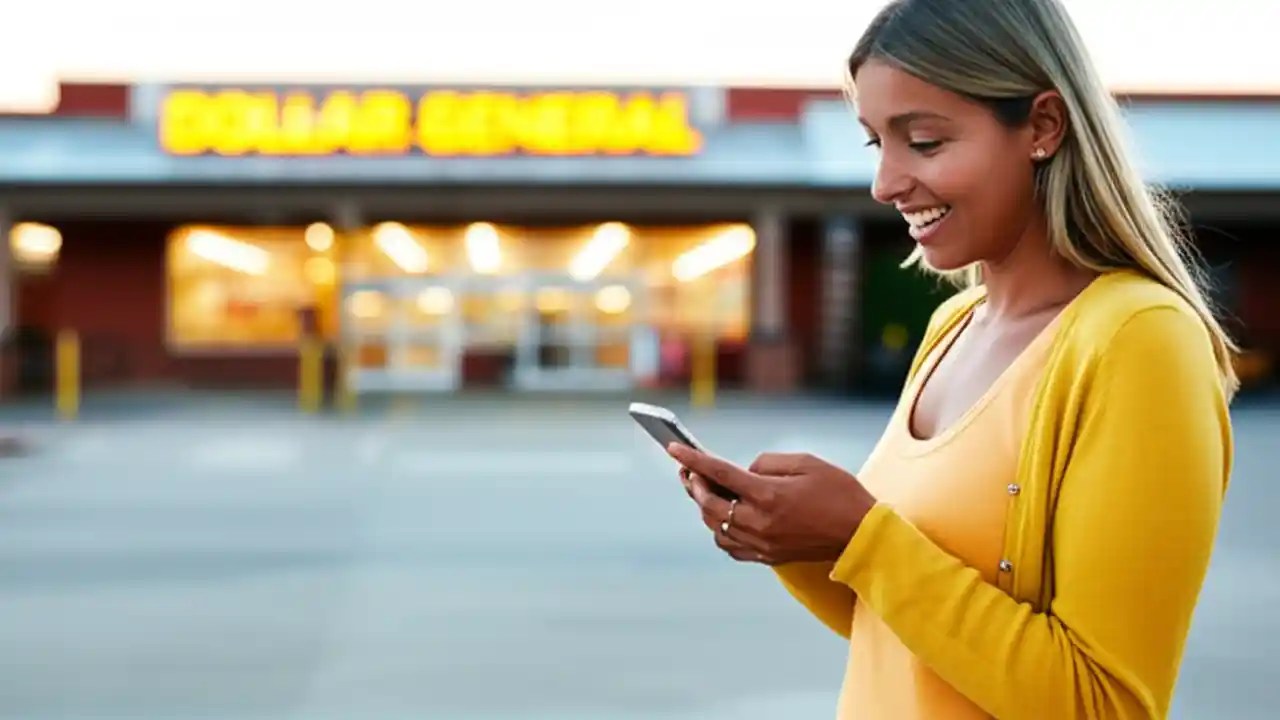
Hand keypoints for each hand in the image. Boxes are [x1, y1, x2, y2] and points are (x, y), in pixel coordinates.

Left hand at [670, 444, 876, 565]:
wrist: (862, 534)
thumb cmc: (838, 492)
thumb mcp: (806, 462)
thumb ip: (767, 462)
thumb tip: (743, 472)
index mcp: (769, 496)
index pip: (719, 474)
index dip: (693, 460)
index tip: (673, 449)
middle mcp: (760, 523)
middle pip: (709, 505)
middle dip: (694, 485)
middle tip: (688, 471)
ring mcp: (762, 544)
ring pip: (715, 528)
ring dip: (704, 508)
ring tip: (703, 491)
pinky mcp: (768, 557)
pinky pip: (730, 546)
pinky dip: (719, 530)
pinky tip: (722, 517)